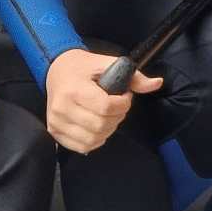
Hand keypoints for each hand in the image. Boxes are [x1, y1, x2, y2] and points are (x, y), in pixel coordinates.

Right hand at [45, 48, 162, 153]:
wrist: (57, 70)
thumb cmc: (83, 67)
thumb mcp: (107, 64)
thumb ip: (133, 76)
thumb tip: (156, 83)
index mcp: (73, 88)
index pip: (104, 107)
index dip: (122, 105)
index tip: (125, 97)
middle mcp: (61, 107)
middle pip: (100, 125)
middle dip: (118, 117)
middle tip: (118, 106)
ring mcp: (56, 122)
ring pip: (92, 139)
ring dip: (108, 129)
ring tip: (108, 115)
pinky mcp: (55, 131)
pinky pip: (82, 146)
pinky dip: (96, 139)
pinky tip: (98, 125)